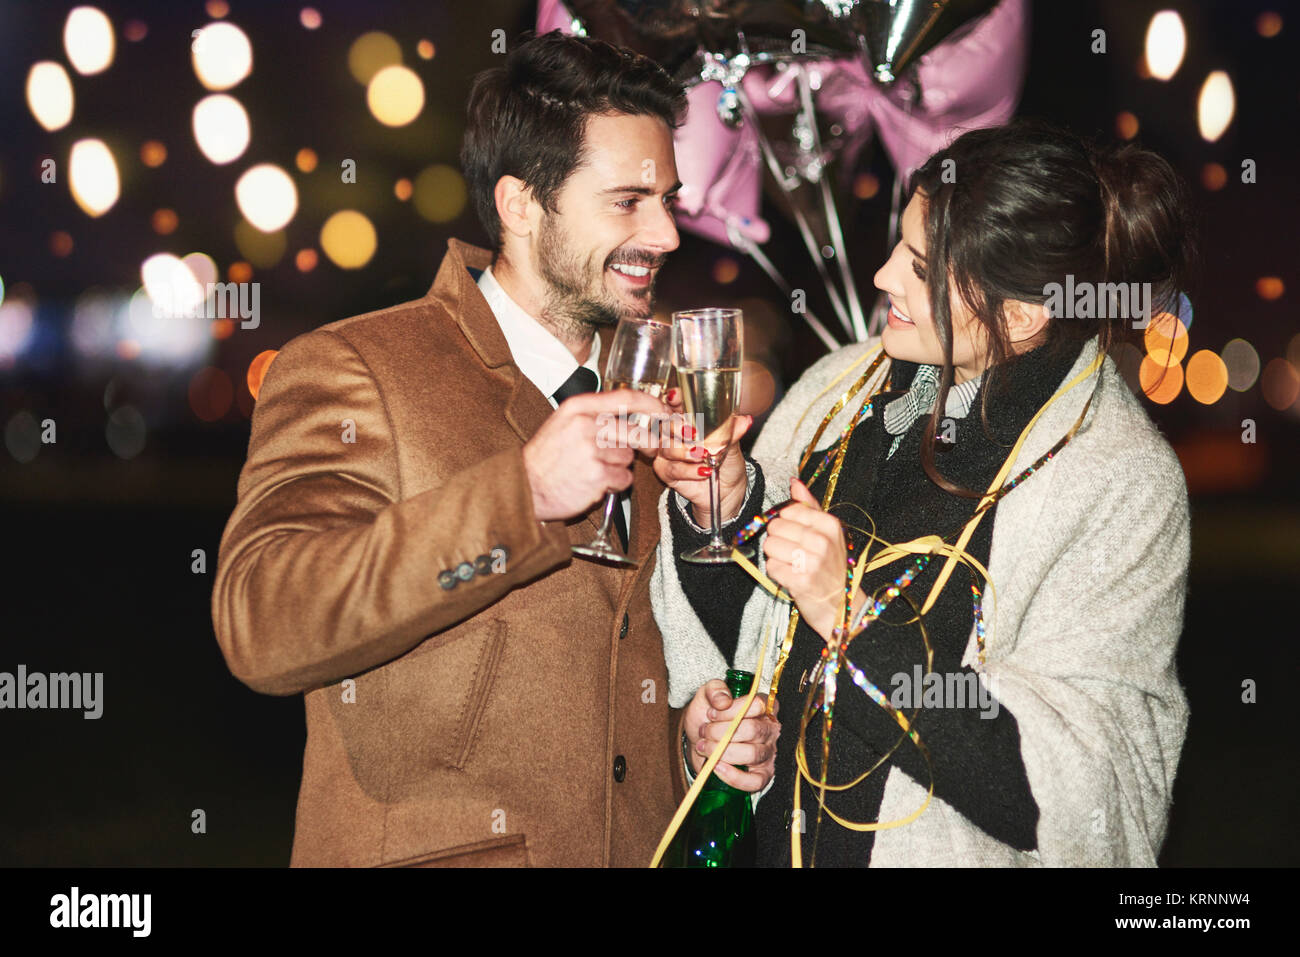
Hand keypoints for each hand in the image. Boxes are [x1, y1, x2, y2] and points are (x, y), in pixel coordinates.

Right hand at [523, 390, 667, 521]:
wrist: (524, 487)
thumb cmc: (545, 458)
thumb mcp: (563, 423)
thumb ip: (594, 416)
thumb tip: (631, 417)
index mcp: (578, 407)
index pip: (627, 398)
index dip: (653, 405)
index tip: (665, 413)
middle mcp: (585, 424)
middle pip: (636, 432)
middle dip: (644, 445)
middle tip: (640, 452)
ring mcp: (591, 450)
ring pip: (629, 457)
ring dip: (619, 467)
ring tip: (594, 470)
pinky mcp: (597, 475)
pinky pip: (624, 478)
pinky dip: (615, 484)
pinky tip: (595, 483)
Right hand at [652, 386, 753, 527]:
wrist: (727, 488)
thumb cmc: (727, 461)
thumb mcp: (732, 444)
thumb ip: (732, 432)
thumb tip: (744, 420)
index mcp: (688, 418)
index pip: (675, 403)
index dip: (674, 399)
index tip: (676, 399)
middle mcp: (674, 433)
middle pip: (665, 424)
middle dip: (677, 427)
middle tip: (693, 432)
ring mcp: (667, 451)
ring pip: (667, 447)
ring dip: (686, 452)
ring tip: (704, 455)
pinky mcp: (665, 470)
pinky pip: (671, 468)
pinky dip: (688, 470)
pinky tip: (703, 471)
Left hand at [683, 679, 779, 792]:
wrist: (698, 740)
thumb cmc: (708, 716)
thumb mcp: (707, 695)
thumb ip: (715, 690)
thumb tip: (723, 701)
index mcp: (764, 705)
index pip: (757, 705)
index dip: (732, 710)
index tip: (711, 713)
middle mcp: (771, 729)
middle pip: (753, 730)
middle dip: (721, 732)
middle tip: (704, 732)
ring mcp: (768, 753)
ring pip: (752, 754)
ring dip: (722, 751)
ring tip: (704, 746)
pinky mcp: (762, 775)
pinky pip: (755, 781)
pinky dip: (734, 777)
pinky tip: (716, 767)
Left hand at [763, 477, 859, 642]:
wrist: (841, 606)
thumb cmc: (832, 567)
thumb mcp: (828, 533)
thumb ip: (809, 506)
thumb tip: (795, 482)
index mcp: (829, 525)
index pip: (788, 511)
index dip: (785, 523)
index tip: (795, 535)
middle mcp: (822, 541)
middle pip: (776, 528)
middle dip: (778, 540)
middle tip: (792, 553)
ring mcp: (812, 562)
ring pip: (770, 547)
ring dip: (776, 557)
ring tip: (792, 565)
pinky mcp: (800, 581)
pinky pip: (772, 567)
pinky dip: (777, 573)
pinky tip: (791, 576)